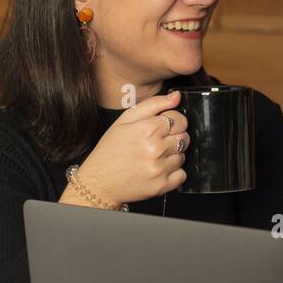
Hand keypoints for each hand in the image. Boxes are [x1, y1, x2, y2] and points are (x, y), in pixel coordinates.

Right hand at [74, 90, 188, 204]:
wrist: (98, 182)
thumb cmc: (110, 150)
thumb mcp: (124, 120)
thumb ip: (153, 104)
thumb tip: (176, 96)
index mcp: (147, 130)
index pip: (179, 119)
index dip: (172, 122)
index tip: (162, 128)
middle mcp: (155, 149)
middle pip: (183, 137)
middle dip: (173, 138)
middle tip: (155, 143)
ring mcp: (159, 169)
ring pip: (183, 156)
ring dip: (172, 156)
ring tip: (153, 157)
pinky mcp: (162, 186)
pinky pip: (182, 175)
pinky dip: (173, 173)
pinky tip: (157, 169)